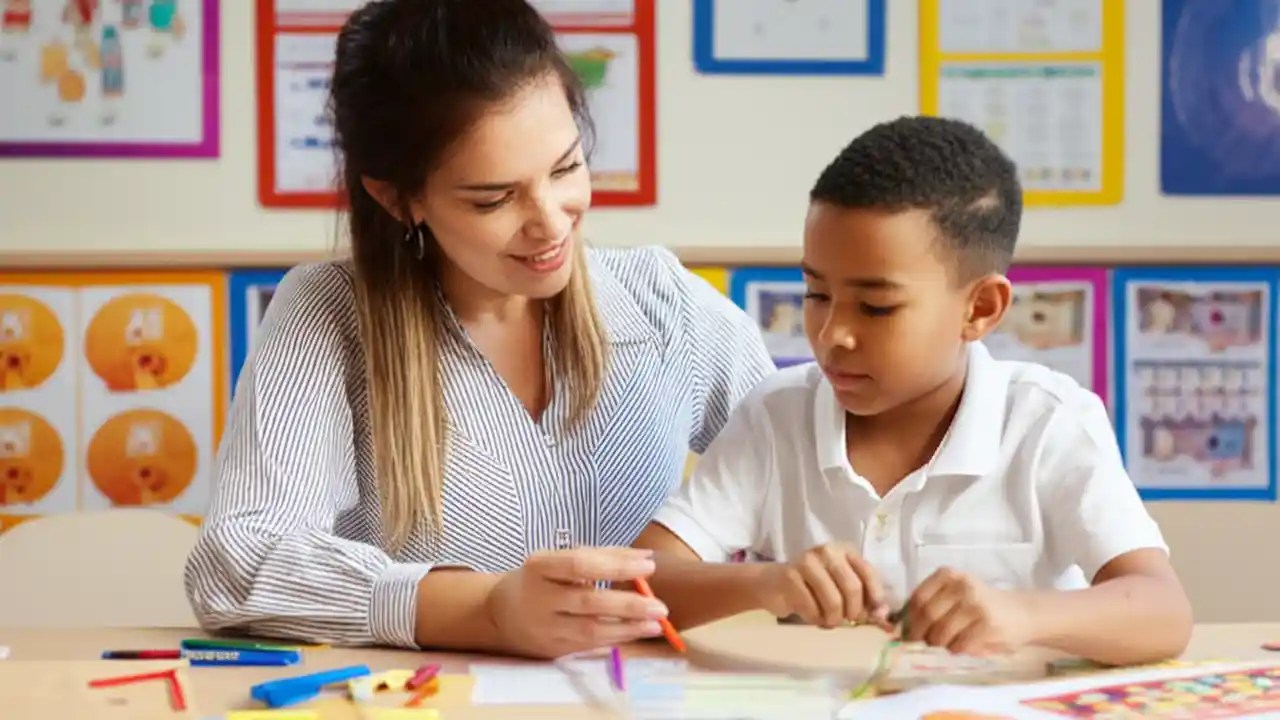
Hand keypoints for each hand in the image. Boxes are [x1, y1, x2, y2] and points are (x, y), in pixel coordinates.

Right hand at [485, 547, 669, 658]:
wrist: (499, 613)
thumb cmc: (539, 579)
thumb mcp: (559, 560)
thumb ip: (600, 556)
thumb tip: (645, 556)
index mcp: (539, 566)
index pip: (580, 564)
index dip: (616, 565)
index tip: (649, 565)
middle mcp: (539, 598)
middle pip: (587, 602)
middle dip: (628, 605)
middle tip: (660, 605)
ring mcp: (544, 627)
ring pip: (590, 630)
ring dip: (628, 629)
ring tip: (657, 624)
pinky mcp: (552, 649)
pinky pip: (589, 646)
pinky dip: (616, 639)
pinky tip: (637, 633)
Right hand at [755, 542, 888, 628]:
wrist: (773, 583)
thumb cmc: (814, 587)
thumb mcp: (841, 586)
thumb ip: (863, 597)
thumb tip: (883, 616)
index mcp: (845, 550)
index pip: (868, 573)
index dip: (876, 597)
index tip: (877, 616)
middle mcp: (827, 551)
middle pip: (852, 588)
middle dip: (853, 612)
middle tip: (847, 620)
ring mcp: (807, 562)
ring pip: (833, 602)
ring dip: (833, 619)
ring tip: (828, 620)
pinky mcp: (790, 577)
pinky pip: (812, 609)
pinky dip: (815, 619)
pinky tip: (811, 615)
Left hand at [903, 567, 1035, 654]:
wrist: (1021, 613)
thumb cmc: (980, 605)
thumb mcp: (954, 593)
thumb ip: (931, 602)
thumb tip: (899, 624)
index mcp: (948, 575)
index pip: (917, 598)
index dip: (909, 619)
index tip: (908, 631)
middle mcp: (961, 585)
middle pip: (927, 616)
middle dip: (921, 635)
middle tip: (924, 643)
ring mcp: (975, 604)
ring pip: (941, 633)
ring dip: (939, 644)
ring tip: (945, 643)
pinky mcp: (987, 624)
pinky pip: (959, 644)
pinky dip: (955, 650)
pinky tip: (960, 646)